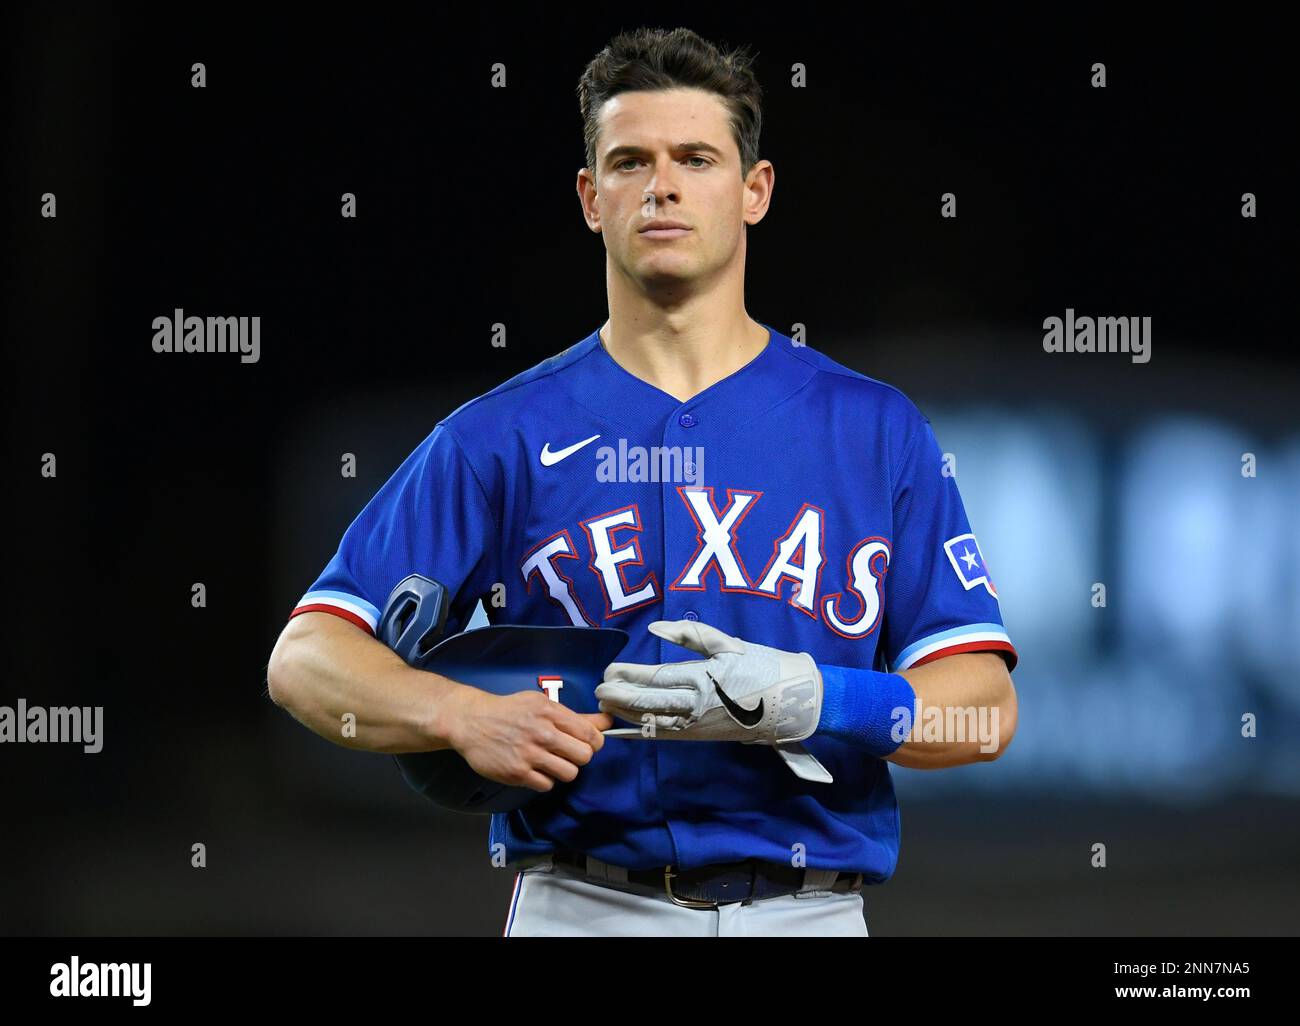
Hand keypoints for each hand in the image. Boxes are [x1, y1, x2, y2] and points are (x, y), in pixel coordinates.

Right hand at [445, 686, 612, 793]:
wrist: (472, 722)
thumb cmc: (510, 711)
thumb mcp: (542, 704)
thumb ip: (575, 716)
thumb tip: (607, 721)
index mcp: (550, 712)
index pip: (590, 733)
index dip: (595, 742)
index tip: (587, 743)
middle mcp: (541, 733)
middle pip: (584, 756)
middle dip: (580, 756)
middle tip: (568, 753)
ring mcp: (529, 754)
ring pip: (569, 773)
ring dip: (563, 770)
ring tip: (551, 762)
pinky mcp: (517, 773)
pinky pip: (547, 785)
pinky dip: (545, 780)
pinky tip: (535, 769)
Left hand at [596, 620, 822, 745]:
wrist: (793, 702)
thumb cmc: (762, 666)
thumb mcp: (728, 643)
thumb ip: (690, 635)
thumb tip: (654, 630)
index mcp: (703, 678)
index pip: (656, 679)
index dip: (629, 676)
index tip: (609, 670)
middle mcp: (696, 705)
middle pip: (649, 703)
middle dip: (620, 697)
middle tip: (598, 690)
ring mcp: (698, 724)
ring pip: (653, 722)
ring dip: (626, 715)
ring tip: (605, 707)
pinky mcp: (701, 736)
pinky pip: (666, 736)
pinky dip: (643, 732)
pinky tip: (626, 729)